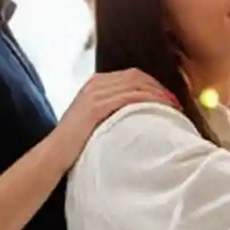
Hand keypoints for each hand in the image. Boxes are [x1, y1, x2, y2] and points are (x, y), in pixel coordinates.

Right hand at [51, 69, 180, 166]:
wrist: (54, 154)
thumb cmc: (76, 142)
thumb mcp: (93, 119)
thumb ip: (111, 110)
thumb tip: (135, 115)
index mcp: (95, 83)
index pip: (132, 76)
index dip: (153, 85)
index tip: (168, 98)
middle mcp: (96, 83)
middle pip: (137, 77)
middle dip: (159, 88)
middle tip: (175, 102)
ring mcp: (96, 93)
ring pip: (136, 85)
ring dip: (158, 94)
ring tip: (173, 107)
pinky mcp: (97, 105)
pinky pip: (130, 97)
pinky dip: (149, 100)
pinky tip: (161, 108)